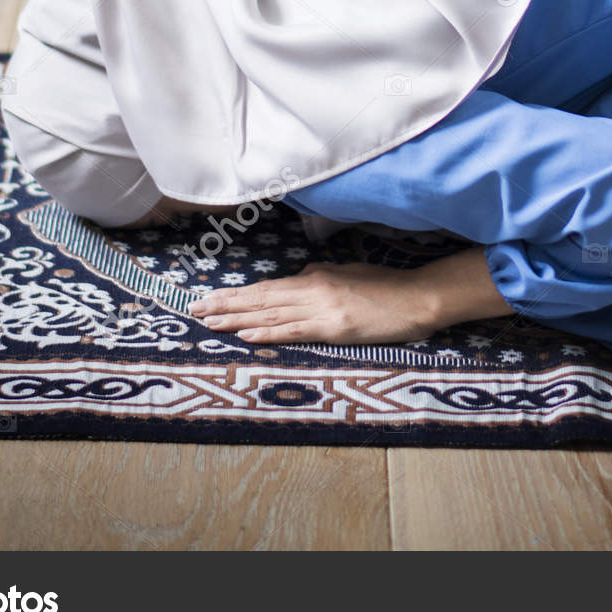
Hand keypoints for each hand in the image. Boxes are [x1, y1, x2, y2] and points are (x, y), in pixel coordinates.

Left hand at [190, 262, 442, 345]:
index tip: (210, 297)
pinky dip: (267, 333)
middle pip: (261, 298)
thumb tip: (299, 281)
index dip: (237, 293)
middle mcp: (313, 289)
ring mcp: (322, 308)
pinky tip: (246, 335)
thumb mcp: (349, 275)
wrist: (418, 298)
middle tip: (194, 309)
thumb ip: (321, 280)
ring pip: (270, 313)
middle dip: (225, 304)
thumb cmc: (387, 288)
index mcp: (315, 277)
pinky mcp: (334, 328)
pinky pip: (293, 331)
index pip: (267, 287)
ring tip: (208, 322)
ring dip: (236, 318)